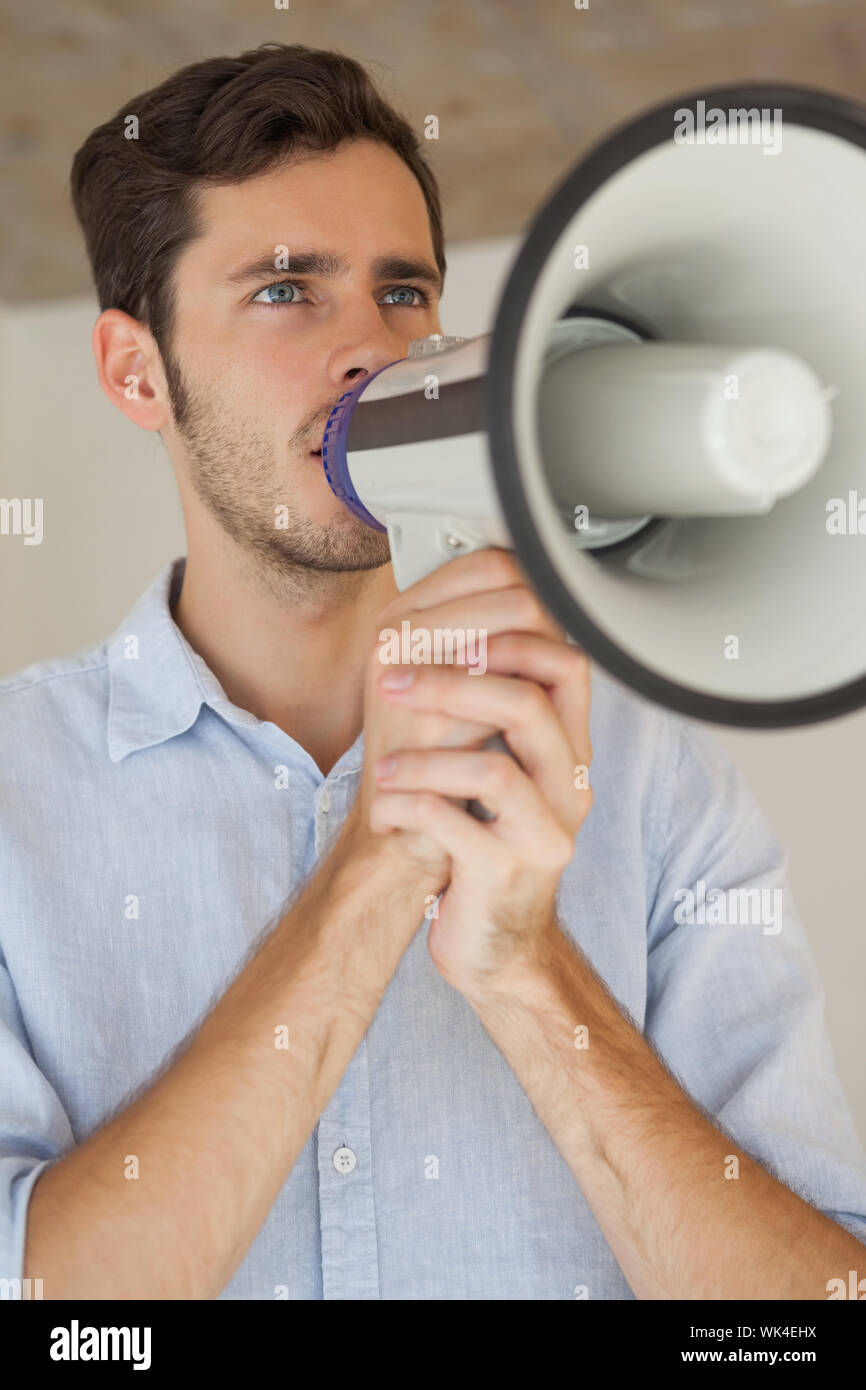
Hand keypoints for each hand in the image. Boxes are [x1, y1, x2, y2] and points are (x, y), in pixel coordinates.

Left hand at [367, 550, 592, 995]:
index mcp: (568, 750)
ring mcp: (543, 834)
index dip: (508, 635)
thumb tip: (452, 618)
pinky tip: (389, 807)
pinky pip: (457, 829)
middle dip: (448, 684)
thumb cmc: (485, 841)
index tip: (442, 633)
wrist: (493, 940)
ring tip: (385, 765)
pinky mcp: (507, 876)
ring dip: (424, 757)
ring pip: (494, 771)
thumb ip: (493, 705)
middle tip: (390, 680)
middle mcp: (568, 787)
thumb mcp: (498, 768)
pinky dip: (412, 808)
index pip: (567, 665)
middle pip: (528, 704)